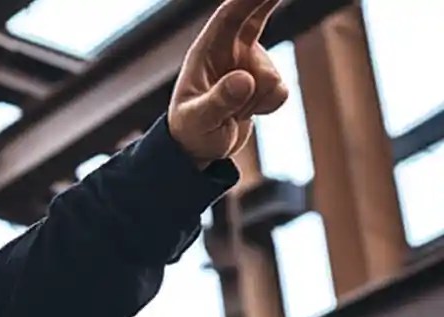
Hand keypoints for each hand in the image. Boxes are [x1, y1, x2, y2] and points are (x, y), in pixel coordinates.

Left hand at [168, 0, 289, 167]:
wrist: (199, 148)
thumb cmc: (189, 131)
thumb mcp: (198, 121)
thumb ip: (218, 101)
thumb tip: (246, 79)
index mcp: (206, 51)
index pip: (231, 15)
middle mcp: (229, 51)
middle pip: (257, 17)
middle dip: (270, 1)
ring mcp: (249, 64)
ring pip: (271, 78)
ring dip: (254, 101)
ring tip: (230, 113)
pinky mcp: (263, 81)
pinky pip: (280, 93)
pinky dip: (266, 107)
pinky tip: (246, 113)